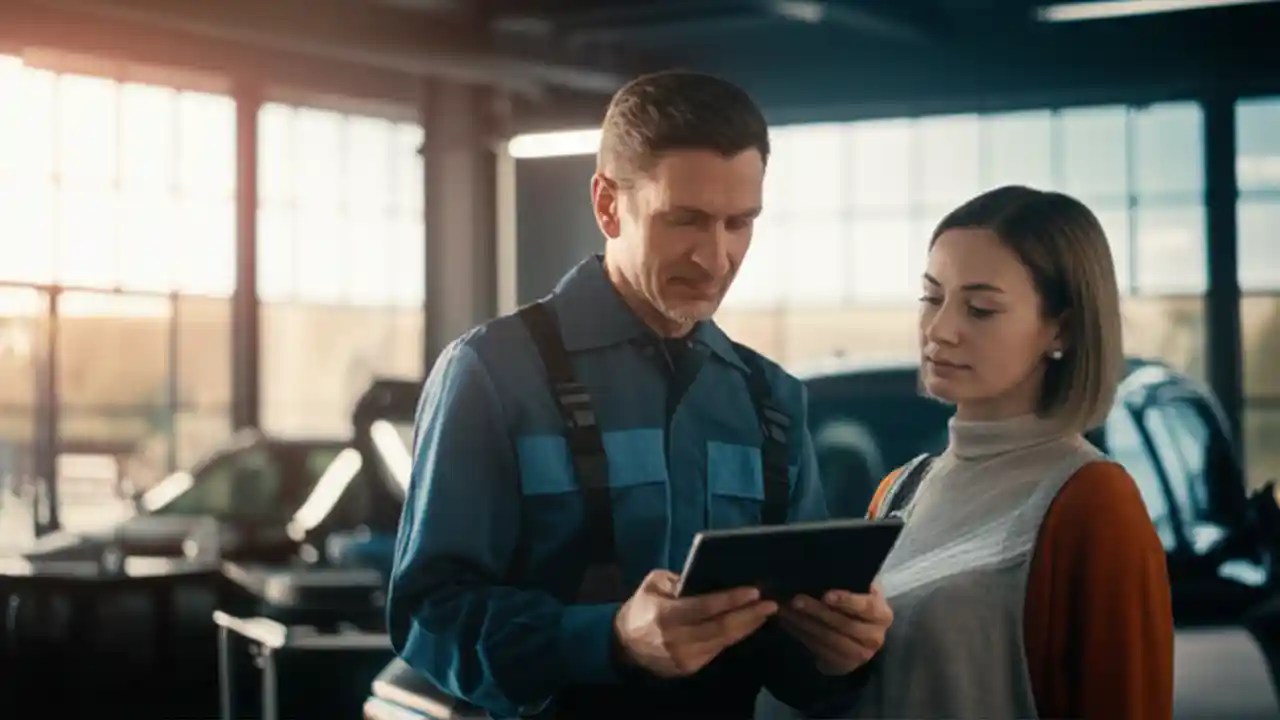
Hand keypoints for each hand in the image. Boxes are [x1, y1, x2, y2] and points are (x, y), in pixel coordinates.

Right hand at [613, 570, 777, 677]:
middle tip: (770, 604)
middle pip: (721, 628)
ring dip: (747, 627)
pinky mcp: (691, 667)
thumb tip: (708, 577)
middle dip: (749, 615)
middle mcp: (677, 639)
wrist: (625, 646)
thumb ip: (679, 579)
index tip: (753, 591)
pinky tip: (747, 625)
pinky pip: (718, 649)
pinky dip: (734, 636)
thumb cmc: (642, 607)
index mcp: (666, 615)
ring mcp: (685, 657)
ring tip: (765, 613)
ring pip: (724, 641)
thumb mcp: (654, 584)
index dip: (731, 600)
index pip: (705, 607)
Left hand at [778, 582, 892, 675]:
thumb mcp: (860, 590)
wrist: (860, 632)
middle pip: (844, 624)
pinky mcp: (844, 666)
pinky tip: (788, 623)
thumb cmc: (857, 602)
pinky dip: (801, 635)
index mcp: (882, 615)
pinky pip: (819, 650)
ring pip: (829, 639)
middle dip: (817, 612)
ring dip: (804, 624)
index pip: (866, 607)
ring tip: (786, 610)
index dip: (847, 601)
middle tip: (795, 600)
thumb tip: (822, 567)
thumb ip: (850, 582)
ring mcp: (860, 656)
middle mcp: (875, 638)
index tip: (826, 595)